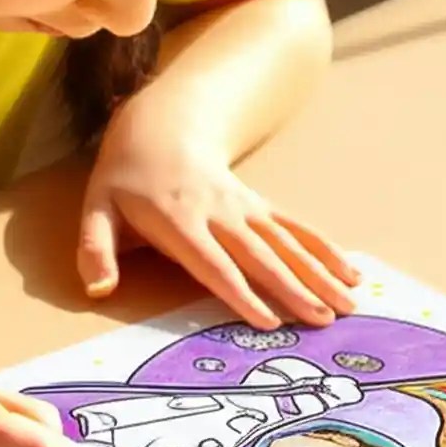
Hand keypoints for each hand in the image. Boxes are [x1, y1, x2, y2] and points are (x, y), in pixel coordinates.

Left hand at [77, 119, 360, 328]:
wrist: (159, 125)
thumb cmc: (124, 178)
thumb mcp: (96, 208)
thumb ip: (95, 248)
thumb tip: (98, 288)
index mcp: (178, 220)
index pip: (212, 263)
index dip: (239, 292)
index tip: (265, 321)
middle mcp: (218, 213)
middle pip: (260, 256)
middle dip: (293, 289)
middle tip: (323, 321)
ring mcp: (243, 207)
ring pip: (286, 243)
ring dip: (319, 273)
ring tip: (348, 303)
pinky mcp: (258, 204)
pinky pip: (295, 227)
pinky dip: (324, 249)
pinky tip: (350, 271)